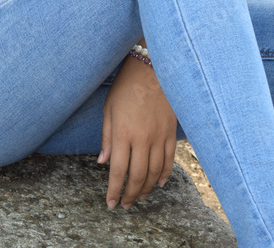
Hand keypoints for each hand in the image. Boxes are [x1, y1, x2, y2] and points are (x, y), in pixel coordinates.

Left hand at [98, 52, 177, 209]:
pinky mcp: (170, 132)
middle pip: (137, 176)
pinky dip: (164, 174)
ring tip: (139, 197)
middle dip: (130, 194)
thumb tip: (103, 162)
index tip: (110, 203)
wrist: (151, 69)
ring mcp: (158, 136)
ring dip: (146, 188)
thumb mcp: (109, 109)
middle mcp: (141, 138)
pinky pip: (169, 159)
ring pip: (154, 172)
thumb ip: (107, 138)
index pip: (118, 171)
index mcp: (123, 133)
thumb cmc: (126, 87)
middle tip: (125, 204)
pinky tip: (159, 183)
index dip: (114, 190)